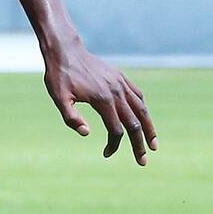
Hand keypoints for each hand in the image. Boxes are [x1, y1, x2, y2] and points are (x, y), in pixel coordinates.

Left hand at [44, 43, 156, 164]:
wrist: (65, 50)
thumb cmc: (59, 76)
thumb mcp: (58, 98)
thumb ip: (71, 117)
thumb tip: (87, 133)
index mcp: (102, 100)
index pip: (116, 130)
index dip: (114, 145)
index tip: (106, 154)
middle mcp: (116, 92)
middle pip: (134, 123)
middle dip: (139, 144)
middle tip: (143, 162)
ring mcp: (121, 84)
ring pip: (142, 109)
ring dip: (149, 128)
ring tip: (154, 144)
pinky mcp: (120, 78)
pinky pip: (138, 95)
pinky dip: (142, 109)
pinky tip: (143, 118)